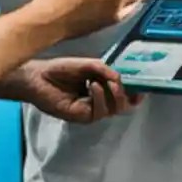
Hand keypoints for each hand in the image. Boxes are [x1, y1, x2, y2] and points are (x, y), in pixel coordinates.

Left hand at [18, 58, 143, 122]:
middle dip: (126, 94)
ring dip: (114, 95)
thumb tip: (121, 79)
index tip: (142, 87)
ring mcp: (90, 110)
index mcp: (101, 88)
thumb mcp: (88, 65)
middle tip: (122, 83)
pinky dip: (100, 98)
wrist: (38, 77)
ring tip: (108, 82)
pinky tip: (94, 86)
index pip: (123, 94)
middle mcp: (98, 101)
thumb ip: (105, 70)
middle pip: (122, 105)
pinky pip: (98, 111)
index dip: (134, 93)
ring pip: (113, 110)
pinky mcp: (81, 116)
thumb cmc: (60, 69)